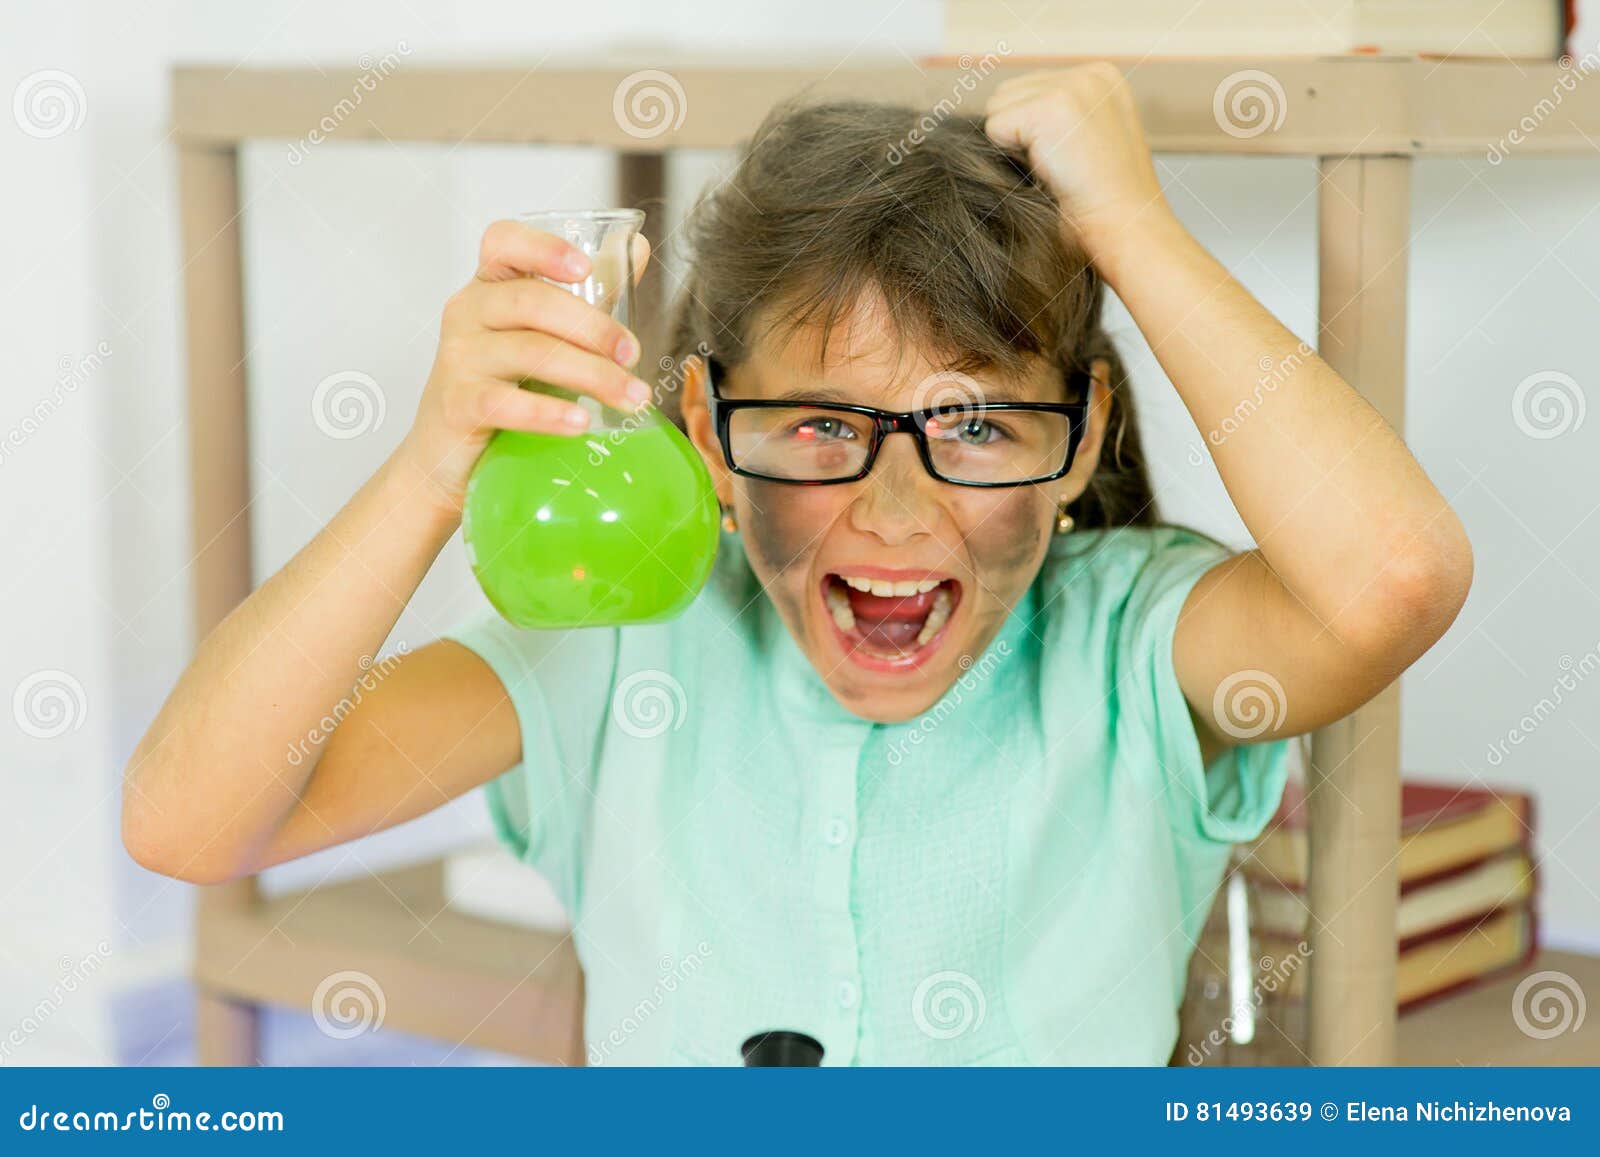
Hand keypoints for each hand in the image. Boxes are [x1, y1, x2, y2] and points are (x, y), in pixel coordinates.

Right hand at [395, 219, 652, 515]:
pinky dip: (548, 413)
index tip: (585, 268)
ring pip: (530, 352)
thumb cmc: (501, 384)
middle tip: (633, 355)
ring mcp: (459, 358)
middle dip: (594, 328)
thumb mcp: (543, 334)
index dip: (543, 248)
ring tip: (631, 398)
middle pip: (531, 302)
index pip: (502, 242)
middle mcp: (468, 313)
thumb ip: (587, 295)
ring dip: (591, 375)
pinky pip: (505, 402)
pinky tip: (581, 422)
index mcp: (490, 287)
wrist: (447, 453)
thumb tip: (637, 249)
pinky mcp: (458, 405)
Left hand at [984, 64, 1174, 264]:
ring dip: (1015, 144)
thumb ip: (1060, 117)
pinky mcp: (1047, 108)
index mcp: (1101, 76)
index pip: (1029, 87)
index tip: (1068, 157)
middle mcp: (1088, 72)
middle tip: (1058, 165)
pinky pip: (994, 128)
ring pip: (997, 108)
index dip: (1033, 131)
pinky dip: (1011, 156)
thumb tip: (1005, 113)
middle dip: (1020, 133)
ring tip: (1054, 166)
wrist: (1126, 222)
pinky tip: (1048, 169)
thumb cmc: (1106, 200)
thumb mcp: (1092, 139)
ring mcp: (1070, 86)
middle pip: (1008, 93)